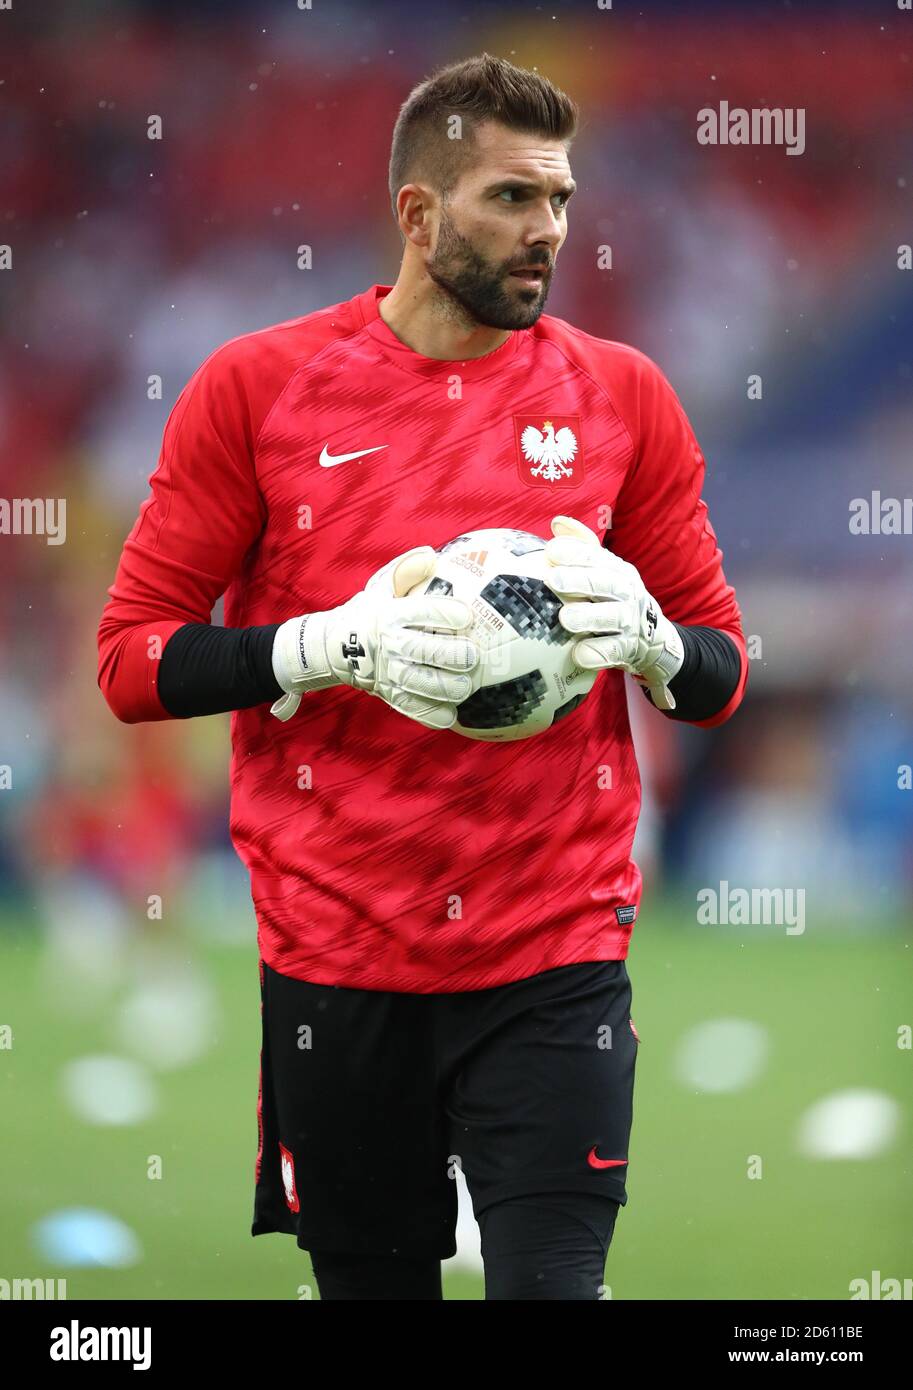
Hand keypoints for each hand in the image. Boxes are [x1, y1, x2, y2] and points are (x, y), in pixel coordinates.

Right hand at [270, 544, 480, 729]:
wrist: (334, 647)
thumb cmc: (370, 612)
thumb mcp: (382, 586)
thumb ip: (407, 569)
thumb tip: (432, 556)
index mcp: (391, 614)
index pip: (425, 611)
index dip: (450, 614)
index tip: (469, 616)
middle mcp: (390, 644)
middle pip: (428, 651)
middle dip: (456, 655)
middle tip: (473, 656)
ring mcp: (388, 672)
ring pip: (424, 684)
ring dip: (450, 687)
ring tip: (467, 685)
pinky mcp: (388, 694)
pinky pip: (413, 709)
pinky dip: (434, 714)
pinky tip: (451, 713)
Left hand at [543, 515, 683, 709]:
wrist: (653, 638)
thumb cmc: (614, 599)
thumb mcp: (605, 571)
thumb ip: (582, 547)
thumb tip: (558, 523)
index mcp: (617, 570)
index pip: (597, 557)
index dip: (575, 552)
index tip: (550, 550)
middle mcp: (627, 592)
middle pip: (605, 584)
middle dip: (580, 581)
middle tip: (553, 580)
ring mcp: (629, 622)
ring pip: (611, 617)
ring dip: (589, 617)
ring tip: (566, 618)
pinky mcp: (628, 649)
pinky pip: (613, 652)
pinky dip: (598, 654)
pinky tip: (579, 654)